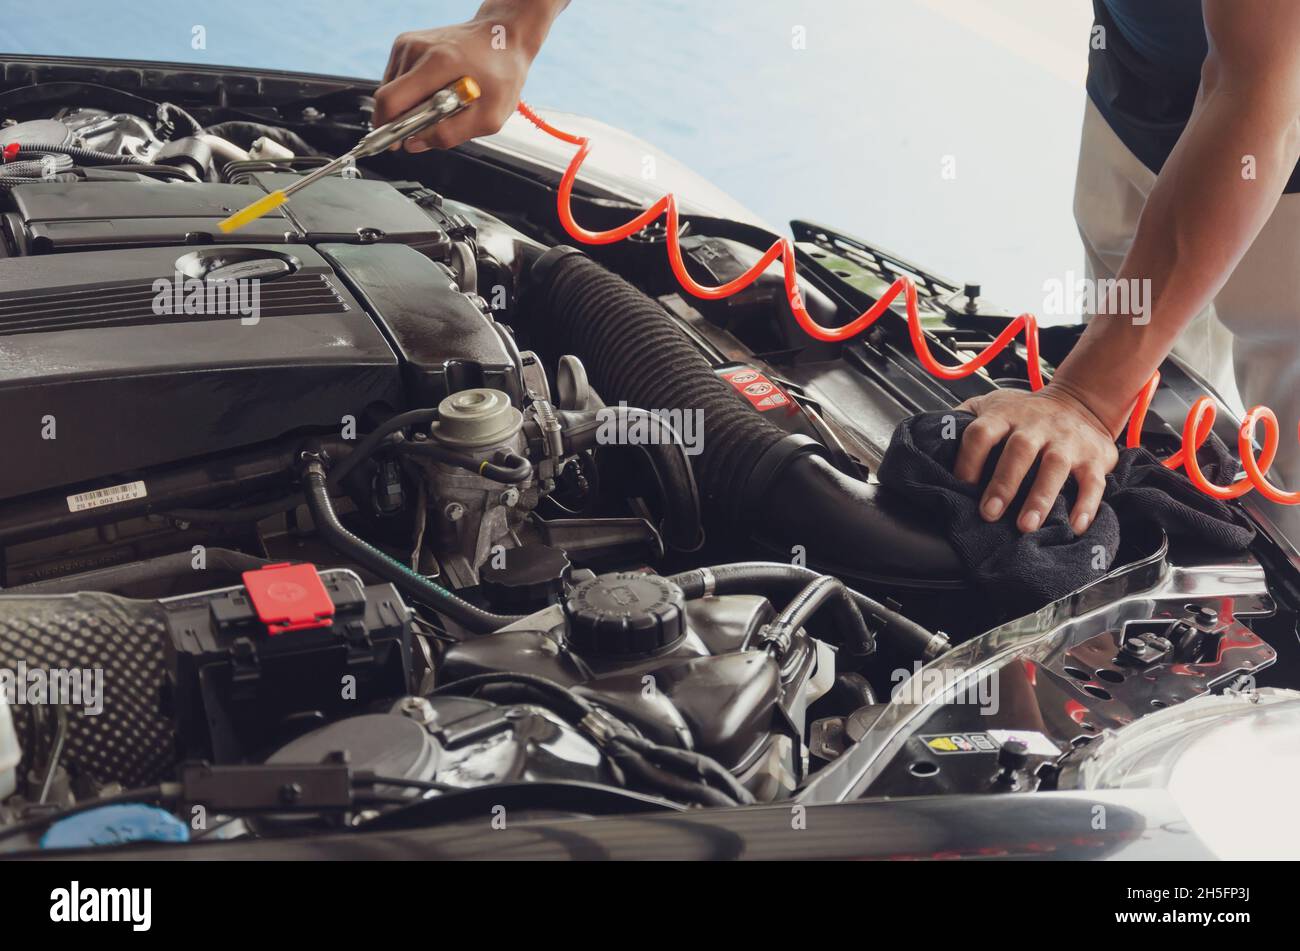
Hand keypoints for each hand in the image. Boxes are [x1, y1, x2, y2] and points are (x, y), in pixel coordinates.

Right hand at [373, 17, 537, 150]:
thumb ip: (450, 135)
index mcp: (438, 63)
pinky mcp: (405, 44)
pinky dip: (411, 92)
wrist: (501, 38)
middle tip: (426, 126)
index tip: (396, 143)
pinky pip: (396, 80)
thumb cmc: (501, 74)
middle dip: (400, 119)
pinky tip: (433, 90)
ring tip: (437, 103)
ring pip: (390, 90)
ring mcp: (408, 43)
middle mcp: (417, 48)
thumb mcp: (489, 117)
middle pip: (386, 97)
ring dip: (409, 105)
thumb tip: (414, 144)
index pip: (391, 101)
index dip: (388, 128)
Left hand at [954, 385, 1118, 534]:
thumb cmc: (1027, 413)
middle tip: (989, 513)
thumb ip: (964, 417)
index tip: (962, 485)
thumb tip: (930, 436)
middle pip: (1019, 450)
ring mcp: (1067, 441)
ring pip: (1055, 466)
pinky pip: (1092, 481)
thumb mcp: (993, 404)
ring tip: (1026, 526)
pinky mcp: (1093, 457)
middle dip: (1003, 483)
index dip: (969, 459)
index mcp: (1006, 414)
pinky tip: (1075, 526)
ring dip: (1040, 497)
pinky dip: (1086, 505)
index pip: (982, 432)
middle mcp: (1037, 426)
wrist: (1082, 401)